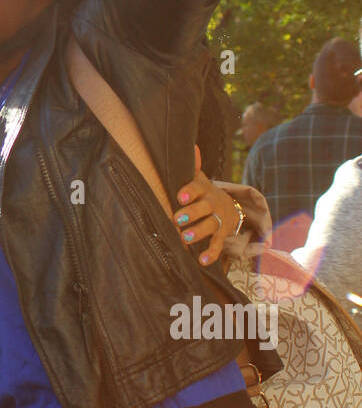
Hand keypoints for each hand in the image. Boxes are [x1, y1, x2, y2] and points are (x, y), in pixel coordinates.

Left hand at [175, 148, 236, 266]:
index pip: (197, 188)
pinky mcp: (222, 235)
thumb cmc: (204, 193)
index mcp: (204, 190)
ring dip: (198, 232)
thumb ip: (193, 167)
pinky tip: (201, 260)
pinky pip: (217, 245)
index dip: (189, 192)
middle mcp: (213, 205)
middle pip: (205, 208)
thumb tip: (191, 146)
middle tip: (178, 219)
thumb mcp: (199, 179)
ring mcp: (219, 220)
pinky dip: (211, 253)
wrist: (229, 206)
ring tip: (185, 238)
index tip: (180, 197)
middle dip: (192, 213)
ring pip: (210, 226)